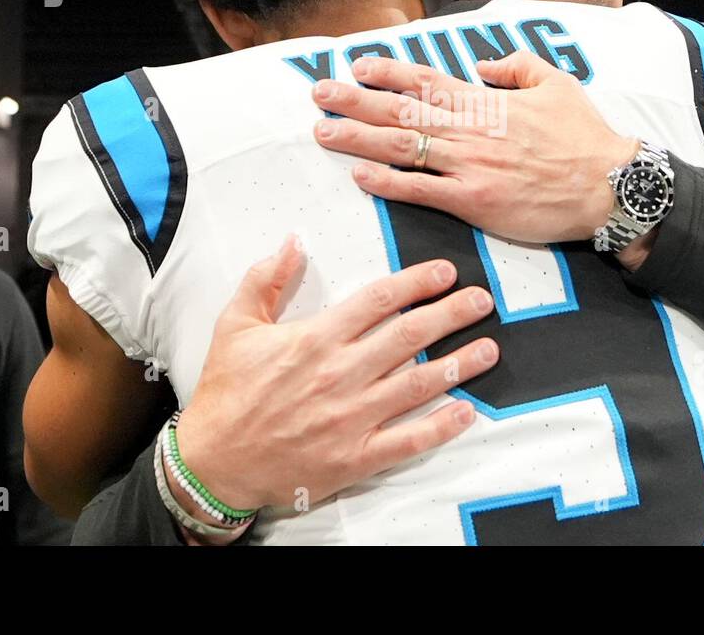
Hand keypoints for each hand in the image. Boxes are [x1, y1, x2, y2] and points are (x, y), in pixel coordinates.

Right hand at [173, 237, 498, 522]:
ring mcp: (351, 417)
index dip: (417, 282)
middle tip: (481, 300)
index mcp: (315, 339)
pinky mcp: (355, 457)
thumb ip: (266, 280)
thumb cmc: (226, 394)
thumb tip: (292, 241)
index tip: (444, 272)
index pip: (379, 301)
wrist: (214, 461)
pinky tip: (466, 411)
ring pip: (418, 384)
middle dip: (452, 314)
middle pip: (409, 336)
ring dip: (458, 364)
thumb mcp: (235, 325)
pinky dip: (441, 426)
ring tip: (488, 347)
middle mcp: (339, 374)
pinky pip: (408, 440)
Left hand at [311, 51, 639, 243]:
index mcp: (486, 101)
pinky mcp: (475, 202)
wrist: (610, 185)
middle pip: (401, 111)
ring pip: (403, 148)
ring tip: (324, 133)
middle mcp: (470, 130)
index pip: (425, 81)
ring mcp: (470, 166)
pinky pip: (423, 190)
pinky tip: (361, 177)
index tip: (357, 66)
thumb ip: (515, 68)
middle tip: (319, 94)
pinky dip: (390, 183)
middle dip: (356, 102)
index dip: (388, 72)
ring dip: (359, 139)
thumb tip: (482, 65)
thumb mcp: (555, 83)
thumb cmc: (586, 136)